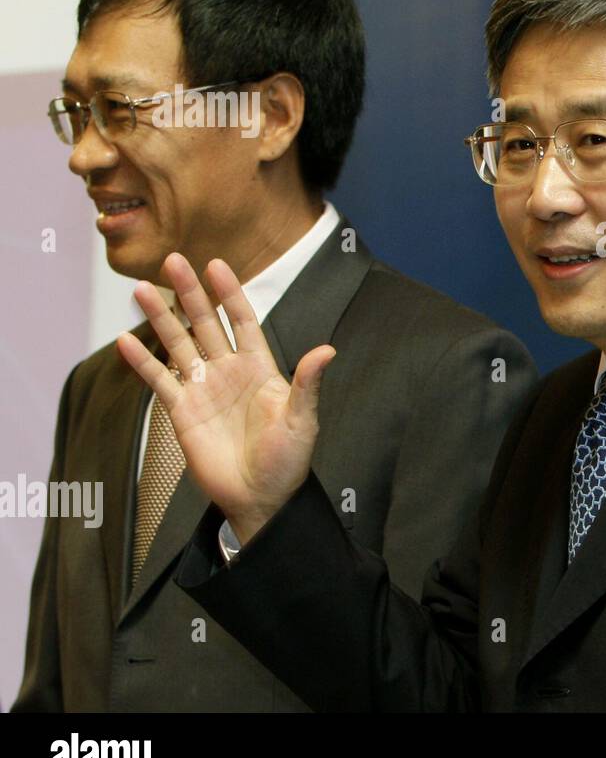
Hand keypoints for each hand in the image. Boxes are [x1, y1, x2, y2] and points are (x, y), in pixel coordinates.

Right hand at [117, 253, 335, 542]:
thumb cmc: (288, 461)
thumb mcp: (303, 420)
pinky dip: (142, 362)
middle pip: (206, 323)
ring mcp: (204, 389)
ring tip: (142, 288)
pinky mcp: (182, 412)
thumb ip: (308, 384)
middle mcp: (229, 372)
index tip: (217, 265)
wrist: (261, 498)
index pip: (242, 320)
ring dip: (161, 317)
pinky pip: (160, 381)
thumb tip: (328, 350)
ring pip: (178, 344)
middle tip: (174, 260)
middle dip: (191, 292)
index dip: (230, 293)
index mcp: (260, 368)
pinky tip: (125, 340)